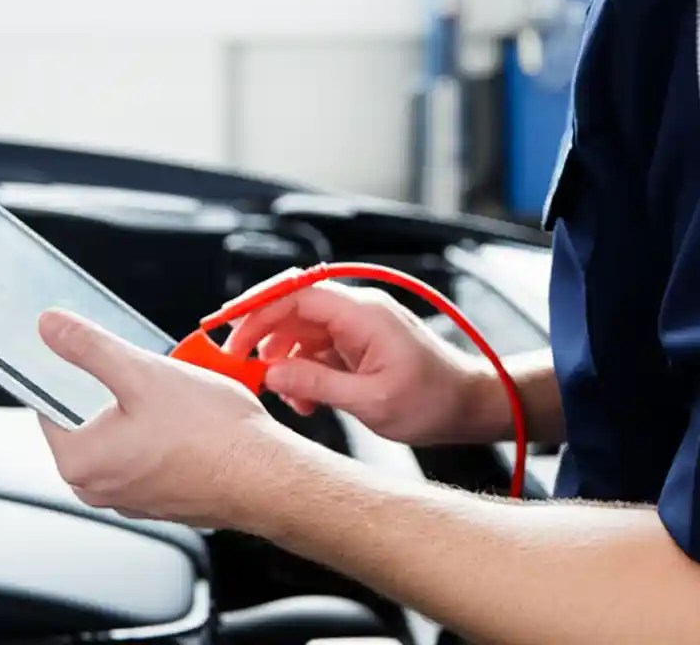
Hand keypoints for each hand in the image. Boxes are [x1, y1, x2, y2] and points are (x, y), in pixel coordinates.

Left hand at [34, 309, 283, 527]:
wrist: (267, 476)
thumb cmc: (212, 435)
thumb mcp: (144, 373)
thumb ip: (90, 347)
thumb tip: (51, 327)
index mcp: (79, 461)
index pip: (50, 404)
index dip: (73, 372)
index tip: (98, 357)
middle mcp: (99, 489)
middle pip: (90, 421)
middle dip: (118, 393)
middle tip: (152, 378)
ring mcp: (132, 498)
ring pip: (125, 438)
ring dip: (146, 414)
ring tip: (181, 401)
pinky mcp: (163, 501)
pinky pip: (152, 457)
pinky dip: (166, 438)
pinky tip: (195, 425)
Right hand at [223, 276, 495, 444]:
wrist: (467, 405)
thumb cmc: (431, 401)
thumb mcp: (370, 401)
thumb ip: (317, 384)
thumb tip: (270, 374)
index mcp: (363, 313)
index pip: (297, 295)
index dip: (258, 312)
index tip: (232, 338)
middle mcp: (357, 311)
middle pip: (292, 308)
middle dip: (261, 336)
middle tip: (239, 366)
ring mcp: (356, 326)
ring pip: (299, 331)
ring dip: (283, 362)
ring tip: (288, 399)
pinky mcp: (357, 342)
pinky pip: (315, 347)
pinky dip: (302, 371)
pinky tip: (307, 400)